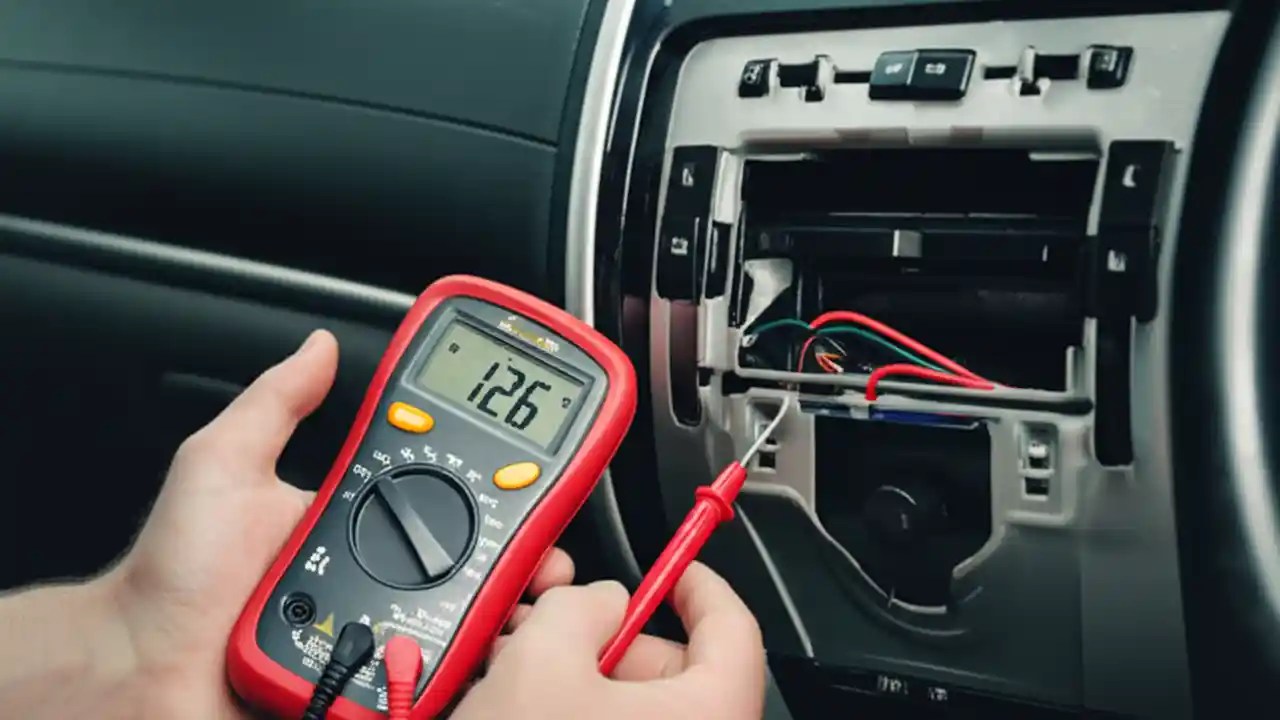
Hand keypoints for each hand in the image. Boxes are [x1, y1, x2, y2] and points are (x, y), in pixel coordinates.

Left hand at [95, 331, 574, 717]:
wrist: (142, 668)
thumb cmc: (174, 577)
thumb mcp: (223, 464)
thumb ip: (274, 403)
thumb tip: (315, 346)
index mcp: (358, 518)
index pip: (444, 493)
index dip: (494, 484)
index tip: (536, 471)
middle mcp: (380, 573)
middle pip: (477, 560)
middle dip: (528, 553)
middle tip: (550, 550)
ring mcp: (382, 629)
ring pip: (473, 618)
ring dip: (514, 608)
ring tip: (538, 600)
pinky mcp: (378, 680)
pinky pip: (441, 673)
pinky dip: (479, 665)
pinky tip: (501, 649)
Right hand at [454, 562, 765, 719]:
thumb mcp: (542, 658)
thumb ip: (583, 606)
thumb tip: (598, 602)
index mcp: (710, 714)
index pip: (734, 630)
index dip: (698, 586)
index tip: (673, 569)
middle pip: (671, 672)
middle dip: (606, 641)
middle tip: (554, 629)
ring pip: (632, 712)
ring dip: (576, 682)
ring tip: (515, 674)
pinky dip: (572, 719)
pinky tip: (520, 712)